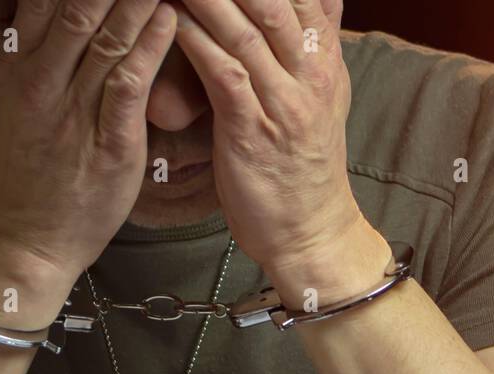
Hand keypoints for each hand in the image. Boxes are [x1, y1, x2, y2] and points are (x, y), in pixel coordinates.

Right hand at [0, 0, 177, 284]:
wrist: (30, 236)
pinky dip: (149, 46)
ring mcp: (71, 112)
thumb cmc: (24, 163)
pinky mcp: (106, 143)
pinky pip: (127, 84)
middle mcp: (38, 81)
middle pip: (72, 3)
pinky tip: (167, 16)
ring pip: (101, 35)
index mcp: (12, 64)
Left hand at [173, 0, 385, 304]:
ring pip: (245, 24)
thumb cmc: (302, 168)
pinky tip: (168, 16)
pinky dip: (194, 39)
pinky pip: (223, 71)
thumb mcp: (322, 97)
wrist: (312, 232)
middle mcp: (310, 69)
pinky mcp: (254, 129)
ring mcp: (285, 98)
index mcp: (324, 56)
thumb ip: (317, 43)